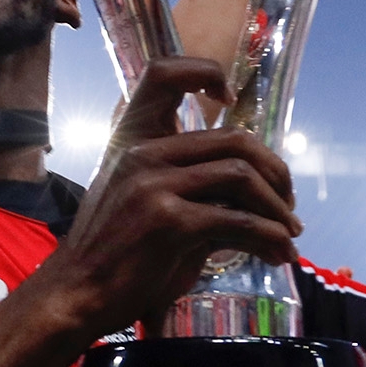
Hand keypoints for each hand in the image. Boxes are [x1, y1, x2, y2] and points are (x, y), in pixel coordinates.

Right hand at [38, 57, 299, 336]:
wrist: (77, 294)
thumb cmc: (115, 255)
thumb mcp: (145, 203)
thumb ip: (188, 185)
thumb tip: (250, 191)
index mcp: (132, 141)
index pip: (162, 74)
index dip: (203, 72)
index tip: (230, 100)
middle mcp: (142, 153)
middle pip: (233, 140)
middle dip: (274, 171)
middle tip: (287, 201)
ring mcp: (153, 184)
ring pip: (242, 177)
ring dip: (276, 208)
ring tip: (288, 233)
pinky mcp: (168, 221)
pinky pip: (238, 221)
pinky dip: (268, 237)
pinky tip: (277, 253)